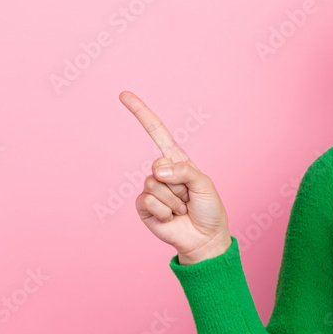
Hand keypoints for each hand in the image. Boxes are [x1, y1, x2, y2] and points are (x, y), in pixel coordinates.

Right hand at [120, 90, 231, 261]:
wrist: (205, 238)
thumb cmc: (209, 209)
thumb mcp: (204, 183)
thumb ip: (183, 171)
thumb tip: (157, 171)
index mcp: (177, 161)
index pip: (156, 133)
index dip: (141, 113)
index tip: (123, 94)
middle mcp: (162, 173)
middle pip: (158, 165)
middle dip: (178, 184)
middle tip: (188, 198)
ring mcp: (151, 190)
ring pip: (154, 185)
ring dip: (173, 200)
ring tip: (182, 209)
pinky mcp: (143, 208)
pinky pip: (148, 201)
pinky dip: (164, 211)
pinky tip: (171, 218)